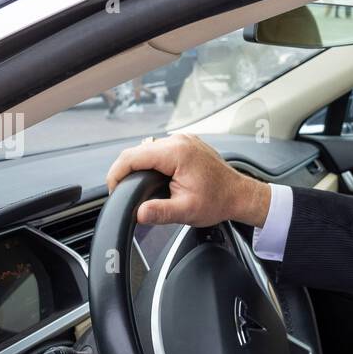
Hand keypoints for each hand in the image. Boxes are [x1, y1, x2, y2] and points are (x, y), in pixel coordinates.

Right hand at [105, 133, 270, 227]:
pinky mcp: (185, 144)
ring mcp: (183, 140)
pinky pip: (159, 149)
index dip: (116, 174)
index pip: (132, 156)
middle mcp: (179, 141)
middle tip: (122, 192)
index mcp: (177, 152)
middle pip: (137, 151)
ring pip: (147, 149)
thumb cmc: (218, 201)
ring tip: (137, 187)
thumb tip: (139, 213)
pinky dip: (151, 162)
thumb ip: (160, 212)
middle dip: (125, 171)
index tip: (113, 189)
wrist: (239, 195)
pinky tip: (153, 178)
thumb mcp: (186, 211)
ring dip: (138, 166)